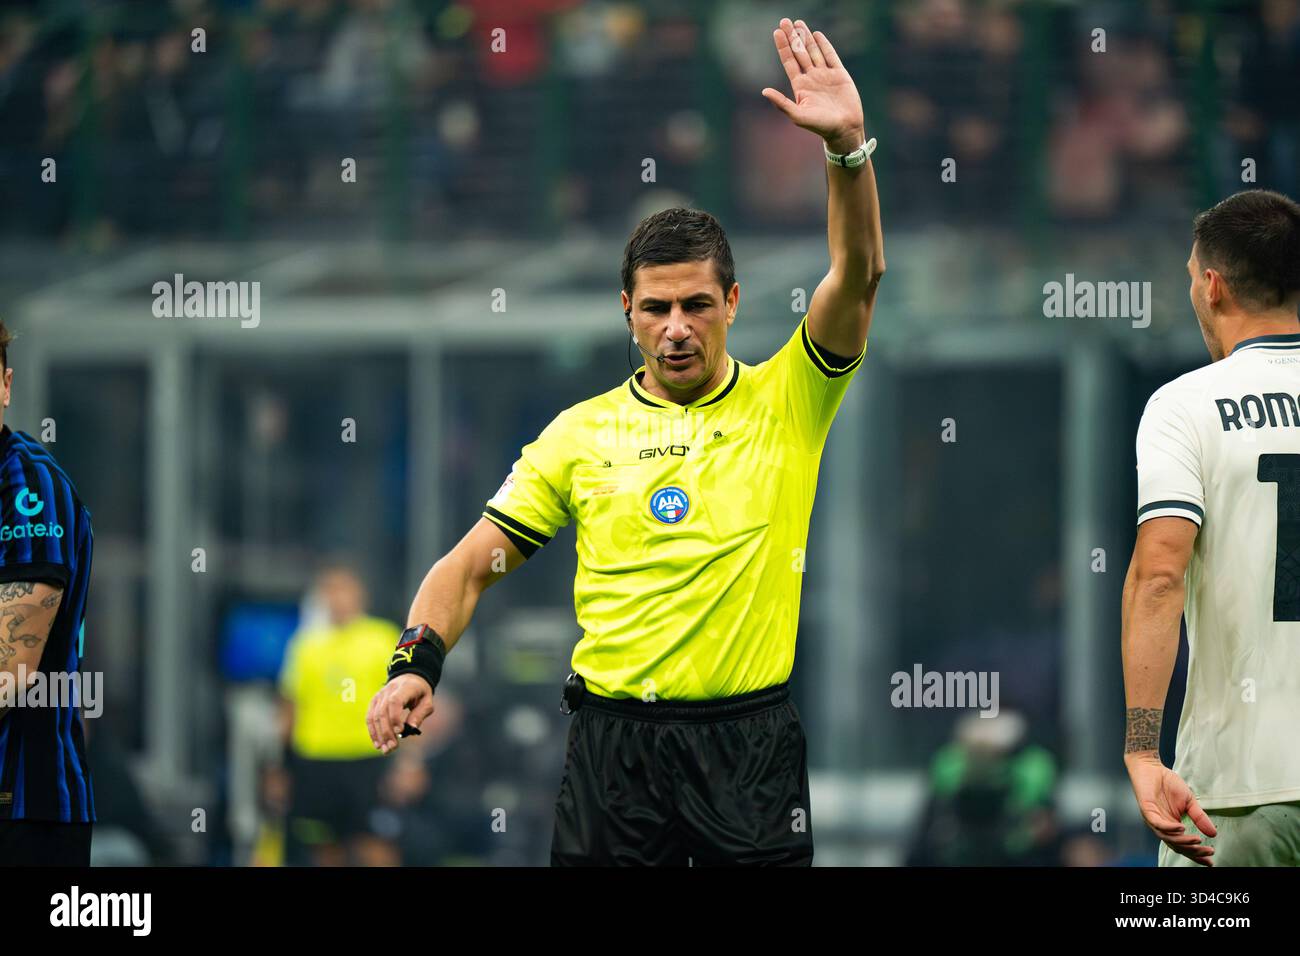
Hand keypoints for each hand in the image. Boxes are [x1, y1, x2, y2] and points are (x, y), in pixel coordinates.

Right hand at [366, 673, 434, 753]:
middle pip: (383, 712)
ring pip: (374, 716)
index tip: (399, 732)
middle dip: (387, 732)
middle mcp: (389, 690)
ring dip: (379, 735)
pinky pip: (369, 717)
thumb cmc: (420, 693)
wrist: (409, 678)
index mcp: (404, 688)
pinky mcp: (374, 702)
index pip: (395, 701)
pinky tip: (378, 744)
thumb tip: (411, 729)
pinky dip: (373, 732)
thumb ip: (420, 714)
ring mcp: (379, 696)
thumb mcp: (427, 702)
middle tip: (393, 747)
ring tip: (386, 750)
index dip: (395, 717)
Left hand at [761, 18, 864, 153]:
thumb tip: (764, 91)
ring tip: (799, 22)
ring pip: (813, 51)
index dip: (783, 47)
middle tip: (785, 21)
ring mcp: (825, 74)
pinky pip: (830, 55)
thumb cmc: (820, 126)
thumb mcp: (798, 115)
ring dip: (806, 37)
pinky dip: (824, 45)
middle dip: (793, 36)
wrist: (844, 128)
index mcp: (800, 86)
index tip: (777, 32)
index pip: (789, 62)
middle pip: (800, 52)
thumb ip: (781, 103)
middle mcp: (811, 78)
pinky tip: (816, 34)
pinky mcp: (839, 74)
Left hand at [1125, 753, 1217, 865]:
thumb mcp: (1189, 802)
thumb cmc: (1168, 784)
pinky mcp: (1146, 810)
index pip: (1184, 845)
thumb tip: (1214, 834)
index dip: (1197, 854)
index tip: (1211, 861)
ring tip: (1198, 841)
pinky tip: (1182, 828)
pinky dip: (1170, 828)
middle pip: (1177, 846)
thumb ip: (1199, 817)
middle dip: (1193, 851)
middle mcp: (1162, 826)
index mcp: (1172, 826)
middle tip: (1208, 852)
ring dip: (1183, 841)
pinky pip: (1158, 824)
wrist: (1152, 767)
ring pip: (1167, 838)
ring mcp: (1154, 819)